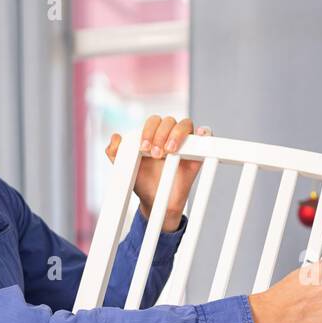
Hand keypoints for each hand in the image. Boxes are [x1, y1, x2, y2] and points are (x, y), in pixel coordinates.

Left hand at [106, 116, 208, 231]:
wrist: (155, 202)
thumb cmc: (141, 182)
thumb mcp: (124, 168)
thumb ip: (115, 152)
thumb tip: (115, 137)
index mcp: (153, 134)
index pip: (153, 121)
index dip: (148, 131)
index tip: (143, 148)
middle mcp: (169, 134)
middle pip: (169, 120)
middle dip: (161, 134)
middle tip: (155, 154)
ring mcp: (185, 142)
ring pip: (186, 124)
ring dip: (177, 133)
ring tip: (170, 151)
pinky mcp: (199, 151)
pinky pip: (206, 134)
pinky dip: (204, 131)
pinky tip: (199, 135)